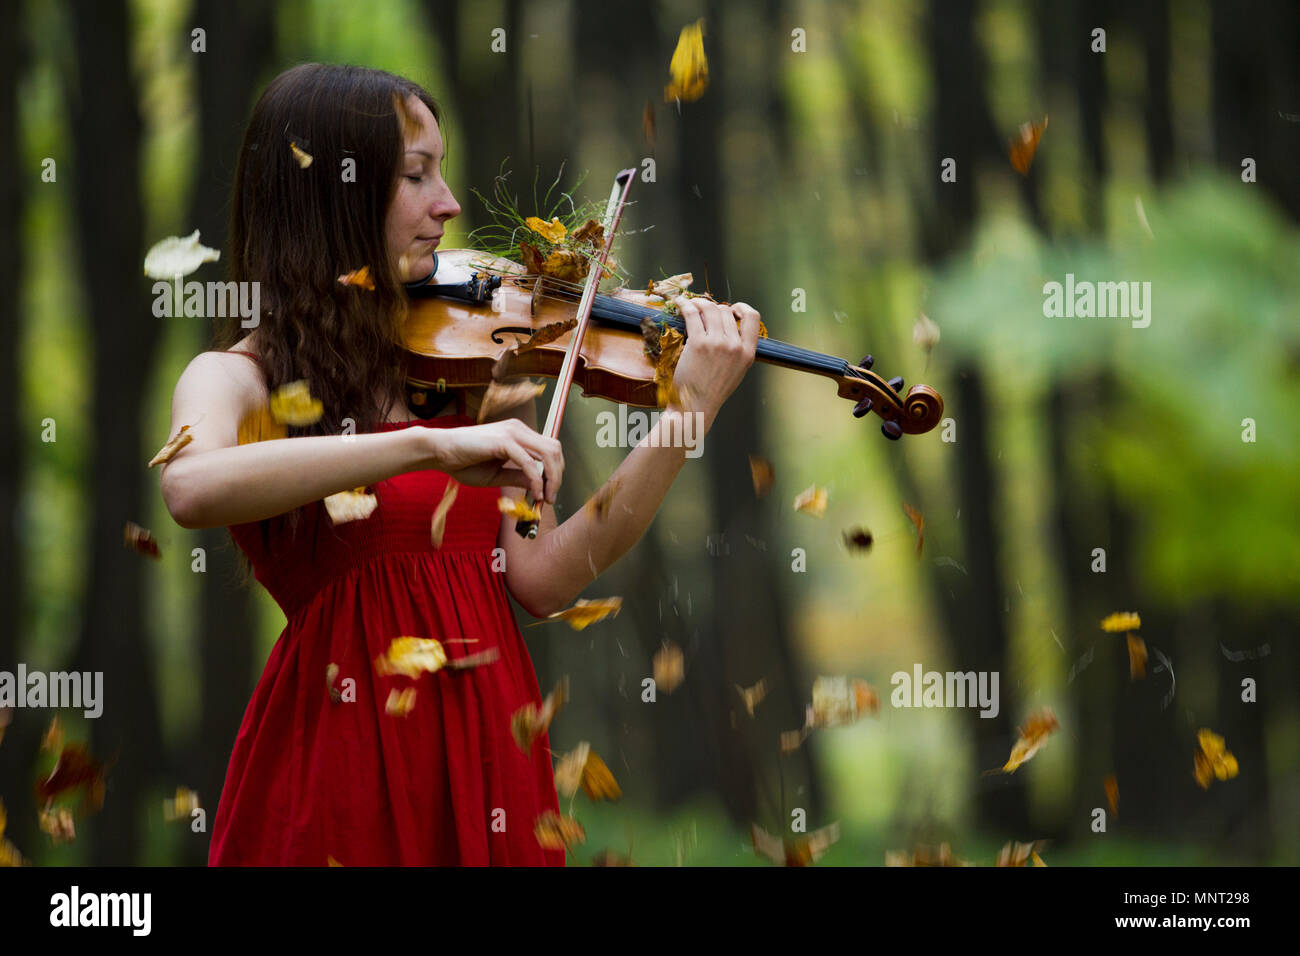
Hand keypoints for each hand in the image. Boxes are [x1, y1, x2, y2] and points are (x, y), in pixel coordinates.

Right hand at [422, 419, 563, 503]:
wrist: (439, 452)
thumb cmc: (463, 462)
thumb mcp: (497, 475)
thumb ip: (518, 477)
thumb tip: (538, 486)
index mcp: (518, 434)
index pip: (550, 448)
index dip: (555, 471)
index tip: (548, 493)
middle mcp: (518, 429)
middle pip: (555, 449)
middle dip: (558, 475)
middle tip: (550, 498)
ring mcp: (512, 432)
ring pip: (548, 453)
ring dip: (552, 478)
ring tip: (545, 497)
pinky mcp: (503, 441)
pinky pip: (529, 462)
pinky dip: (535, 480)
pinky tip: (534, 494)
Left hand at [669, 296, 759, 422]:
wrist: (696, 407)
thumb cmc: (712, 391)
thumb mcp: (736, 371)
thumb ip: (737, 349)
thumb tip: (728, 327)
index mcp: (748, 353)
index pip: (753, 317)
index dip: (741, 308)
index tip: (731, 309)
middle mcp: (735, 346)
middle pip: (726, 311)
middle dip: (713, 308)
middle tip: (701, 312)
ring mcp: (717, 344)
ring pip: (710, 309)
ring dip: (699, 303)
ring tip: (690, 305)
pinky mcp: (698, 344)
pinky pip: (692, 314)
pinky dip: (685, 305)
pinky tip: (680, 304)